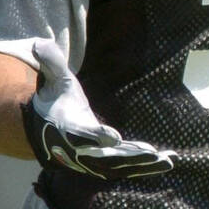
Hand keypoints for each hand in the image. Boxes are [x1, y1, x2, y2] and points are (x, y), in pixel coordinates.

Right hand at [21, 38, 175, 179]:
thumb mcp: (53, 81)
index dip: (97, 137)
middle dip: (129, 157)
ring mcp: (93, 158)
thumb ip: (52, 64)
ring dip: (144, 164)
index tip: (114, 138)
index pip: (82, 134)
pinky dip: (146, 165)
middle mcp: (81, 149)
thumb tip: (42, 42)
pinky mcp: (104, 162)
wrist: (44, 131)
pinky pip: (126, 166)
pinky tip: (167, 160)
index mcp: (68, 128)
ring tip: (167, 160)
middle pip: (106, 156)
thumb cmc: (55, 102)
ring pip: (120, 165)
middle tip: (152, 154)